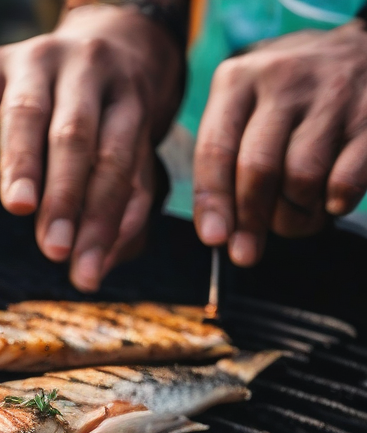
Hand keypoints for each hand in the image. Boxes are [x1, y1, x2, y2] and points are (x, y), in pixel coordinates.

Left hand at [0, 4, 184, 290]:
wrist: (115, 40)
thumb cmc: (36, 75)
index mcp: (38, 64)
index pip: (28, 114)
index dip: (24, 162)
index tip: (17, 208)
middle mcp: (87, 75)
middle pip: (79, 141)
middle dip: (67, 199)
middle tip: (53, 251)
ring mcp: (126, 101)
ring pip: (120, 164)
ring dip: (102, 223)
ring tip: (83, 273)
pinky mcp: (150, 132)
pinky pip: (144, 181)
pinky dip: (127, 224)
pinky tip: (106, 261)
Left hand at [194, 22, 366, 266]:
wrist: (363, 47)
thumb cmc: (290, 96)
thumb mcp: (246, 108)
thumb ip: (226, 162)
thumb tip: (220, 235)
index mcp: (239, 80)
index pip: (215, 150)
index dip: (213, 203)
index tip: (215, 240)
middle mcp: (285, 79)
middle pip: (258, 169)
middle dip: (251, 221)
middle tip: (247, 251)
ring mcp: (333, 94)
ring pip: (301, 179)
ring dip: (294, 215)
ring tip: (296, 215)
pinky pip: (345, 181)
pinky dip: (334, 203)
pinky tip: (330, 200)